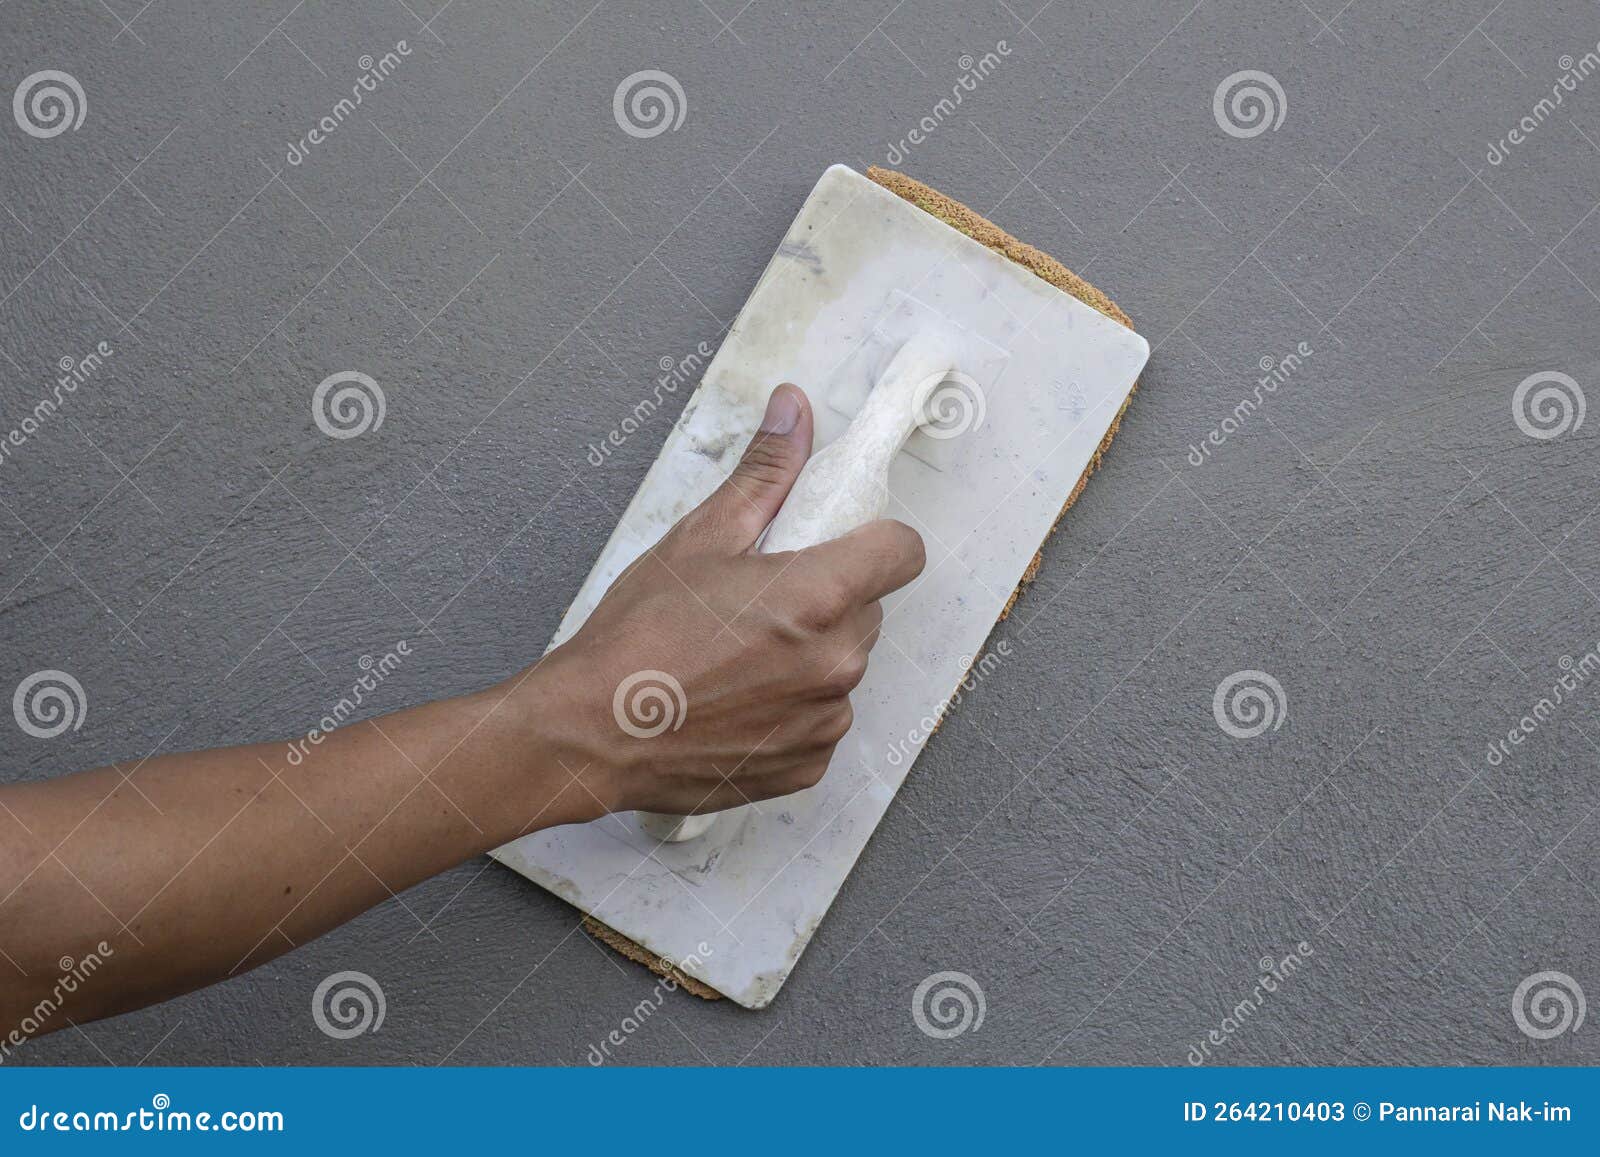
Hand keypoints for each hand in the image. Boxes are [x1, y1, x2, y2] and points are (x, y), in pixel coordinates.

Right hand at [539, 383, 924, 818]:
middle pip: (866, 609)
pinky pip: (820, 719)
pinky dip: (790, 709)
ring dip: (807, 656)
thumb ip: (764, 473)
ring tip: (736, 658)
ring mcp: (825, 719)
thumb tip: (794, 410)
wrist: (591, 732)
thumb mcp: (700, 538)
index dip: (874, 540)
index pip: (903, 552)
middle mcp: (837, 662)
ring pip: (842, 666)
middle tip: (757, 603)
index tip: (840, 544)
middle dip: (826, 598)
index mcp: (819, 596)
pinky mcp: (808, 764)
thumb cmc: (637, 637)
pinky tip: (736, 701)